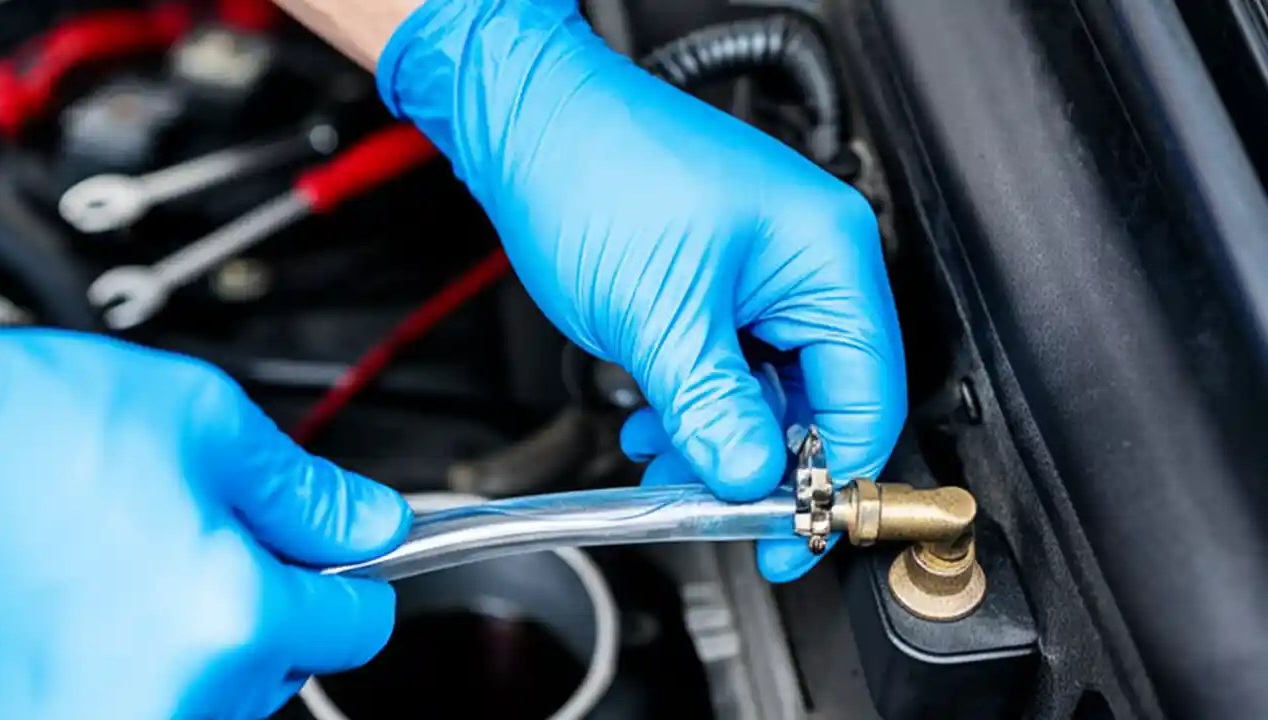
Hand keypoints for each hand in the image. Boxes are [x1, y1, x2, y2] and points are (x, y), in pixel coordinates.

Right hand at [0, 329, 411, 719]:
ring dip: (202, 640)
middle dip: (265, 605)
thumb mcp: (204, 423)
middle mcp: (170, 699)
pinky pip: (146, 704)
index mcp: (229, 615)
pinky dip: (138, 663)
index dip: (350, 577)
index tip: (329, 558)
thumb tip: (376, 523)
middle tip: (195, 539)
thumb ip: (310, 491)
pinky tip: (97, 607)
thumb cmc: (27, 431)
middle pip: (285, 667)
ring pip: (217, 695)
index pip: (359, 626)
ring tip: (130, 568)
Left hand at [375, 0, 905, 580]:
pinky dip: (698, 401)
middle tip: (720, 510)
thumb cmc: (594, 167)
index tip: (791, 538)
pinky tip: (657, 422)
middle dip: (763, 461)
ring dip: (720, 435)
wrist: (524, 118)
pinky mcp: (721, 278)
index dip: (830, 481)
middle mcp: (809, 260)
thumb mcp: (658, 314)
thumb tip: (749, 480)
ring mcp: (765, 269)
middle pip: (820, 398)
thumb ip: (711, 409)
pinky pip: (731, 361)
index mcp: (827, 256)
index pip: (865, 396)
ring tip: (667, 463)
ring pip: (767, 388)